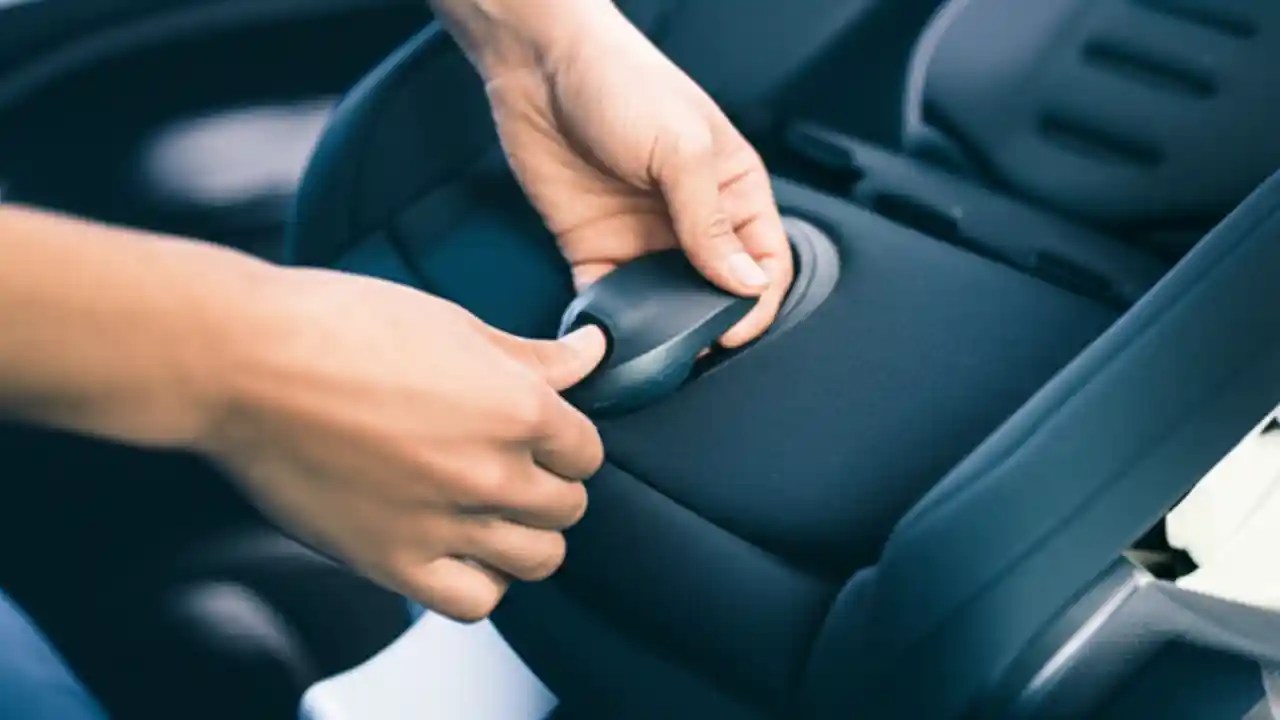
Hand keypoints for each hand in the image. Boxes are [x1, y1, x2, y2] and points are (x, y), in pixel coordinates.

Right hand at [198, 269, 606, 621]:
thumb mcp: (453, 323)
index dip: (564, 442)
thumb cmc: (342, 325)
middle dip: (548, 487)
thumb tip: (593, 353)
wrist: (245, 362)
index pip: (586, 451)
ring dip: (524, 538)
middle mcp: (493, 473)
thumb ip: (533, 355)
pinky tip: (460, 550)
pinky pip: (474, 601)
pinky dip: (479, 582)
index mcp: (518, 408)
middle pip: (567, 507)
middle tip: (512, 469)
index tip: (538, 436)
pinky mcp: (393, 561)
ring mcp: (446, 523)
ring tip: (492, 514)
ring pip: (537, 559)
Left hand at [479, 8, 793, 347]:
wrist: (538, 64)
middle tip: (692, 347)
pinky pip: (608, 297)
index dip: (756, 301)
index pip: (765, 261)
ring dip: (660, 329)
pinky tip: (608, 331)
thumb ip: (712, 221)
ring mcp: (643, 236)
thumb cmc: (622, 82)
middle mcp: (691, 218)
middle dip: (709, 322)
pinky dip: (610, 319)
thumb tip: (746, 283)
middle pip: (716, 290)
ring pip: (664, 303)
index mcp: (732, 189)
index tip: (732, 329)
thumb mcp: (682, 148)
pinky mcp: (595, 247)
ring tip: (652, 347)